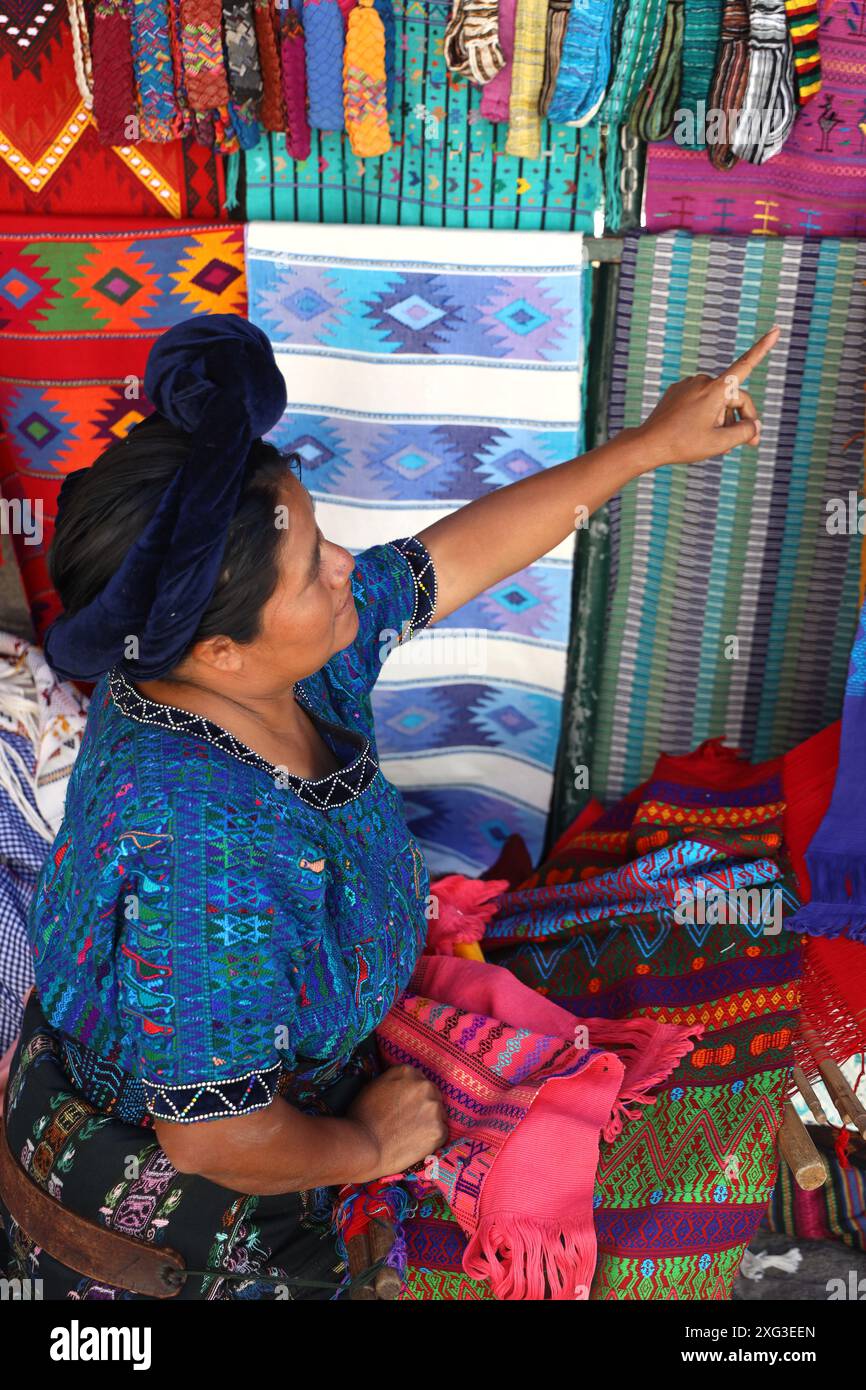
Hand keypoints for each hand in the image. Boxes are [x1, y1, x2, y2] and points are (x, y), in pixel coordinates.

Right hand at [348, 1064, 448, 1179]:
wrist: (365, 1146)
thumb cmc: (362, 1117)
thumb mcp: (374, 1085)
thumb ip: (394, 1080)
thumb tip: (403, 1086)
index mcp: (407, 1072)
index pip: (418, 1080)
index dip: (412, 1095)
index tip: (406, 1106)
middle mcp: (424, 1086)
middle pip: (432, 1094)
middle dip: (424, 1106)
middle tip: (409, 1121)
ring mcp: (433, 1108)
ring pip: (439, 1113)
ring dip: (429, 1121)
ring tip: (411, 1134)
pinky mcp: (438, 1130)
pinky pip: (442, 1132)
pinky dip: (433, 1138)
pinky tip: (417, 1143)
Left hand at [634, 326, 779, 470]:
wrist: (648, 444)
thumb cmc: (683, 444)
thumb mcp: (719, 443)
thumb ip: (744, 433)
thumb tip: (755, 426)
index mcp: (715, 389)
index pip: (745, 365)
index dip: (762, 348)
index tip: (776, 329)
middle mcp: (703, 381)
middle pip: (734, 398)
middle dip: (743, 419)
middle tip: (750, 443)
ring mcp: (688, 385)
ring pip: (717, 401)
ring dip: (723, 420)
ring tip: (717, 442)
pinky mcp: (678, 391)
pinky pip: (701, 401)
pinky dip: (706, 415)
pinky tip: (699, 431)